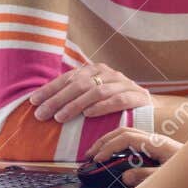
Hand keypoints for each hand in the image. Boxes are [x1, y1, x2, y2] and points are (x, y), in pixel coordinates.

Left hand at [29, 62, 151, 123]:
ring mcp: (124, 83)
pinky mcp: (137, 96)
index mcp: (96, 70)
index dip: (50, 90)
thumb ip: (76, 96)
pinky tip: (89, 114)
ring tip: (60, 117)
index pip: (68, 78)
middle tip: (42, 114)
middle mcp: (108, 73)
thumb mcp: (96, 96)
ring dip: (75, 105)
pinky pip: (118, 100)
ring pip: (96, 91)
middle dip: (57, 99)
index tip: (33, 102)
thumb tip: (45, 105)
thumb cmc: (118, 103)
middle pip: (79, 84)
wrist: (154, 108)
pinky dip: (102, 106)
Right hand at [84, 127, 182, 184]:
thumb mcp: (169, 179)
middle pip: (123, 132)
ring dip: (109, 143)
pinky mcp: (156, 148)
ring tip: (95, 155)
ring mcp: (155, 142)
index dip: (109, 147)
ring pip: (126, 135)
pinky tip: (112, 157)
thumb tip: (125, 177)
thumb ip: (147, 177)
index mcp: (157, 143)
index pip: (127, 138)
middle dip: (103, 142)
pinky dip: (118, 146)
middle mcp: (155, 139)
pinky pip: (132, 142)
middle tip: (88, 156)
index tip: (97, 159)